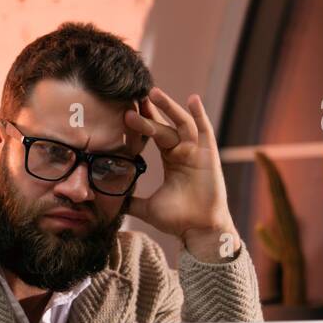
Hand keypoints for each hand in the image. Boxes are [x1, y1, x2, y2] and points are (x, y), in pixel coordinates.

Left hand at [124, 87, 239, 261]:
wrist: (198, 230)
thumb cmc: (178, 220)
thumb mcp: (147, 208)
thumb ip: (131, 202)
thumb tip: (112, 203)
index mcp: (171, 160)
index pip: (155, 135)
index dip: (142, 122)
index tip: (126, 109)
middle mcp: (184, 152)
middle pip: (165, 126)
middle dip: (151, 111)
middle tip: (135, 96)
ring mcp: (197, 152)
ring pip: (180, 123)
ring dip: (168, 107)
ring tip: (154, 93)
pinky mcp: (209, 155)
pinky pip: (205, 130)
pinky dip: (199, 114)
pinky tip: (192, 99)